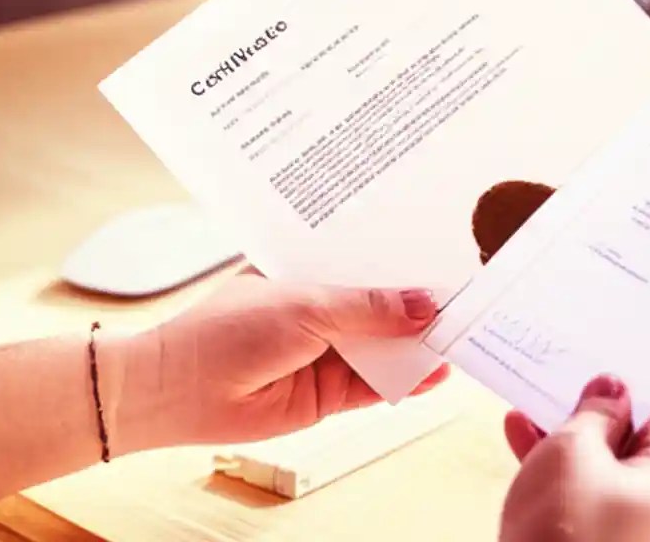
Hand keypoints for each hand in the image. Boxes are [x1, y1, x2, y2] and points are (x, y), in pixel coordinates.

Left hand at [98, 267, 447, 454]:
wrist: (180, 392)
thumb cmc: (227, 332)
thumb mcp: (306, 305)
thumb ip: (369, 308)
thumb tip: (426, 304)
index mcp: (312, 271)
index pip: (372, 262)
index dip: (408, 262)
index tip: (449, 258)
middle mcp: (324, 310)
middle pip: (386, 306)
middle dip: (423, 304)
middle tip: (469, 296)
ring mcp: (330, 351)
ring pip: (388, 346)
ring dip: (421, 344)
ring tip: (463, 333)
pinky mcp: (332, 392)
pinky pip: (379, 385)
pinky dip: (407, 380)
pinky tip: (435, 371)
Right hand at [498, 376, 649, 541]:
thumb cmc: (560, 535)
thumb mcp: (574, 452)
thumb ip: (593, 413)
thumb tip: (610, 390)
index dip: (632, 384)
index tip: (602, 358)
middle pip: (630, 439)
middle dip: (592, 408)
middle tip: (563, 373)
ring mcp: (622, 527)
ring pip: (597, 464)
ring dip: (564, 432)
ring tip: (530, 401)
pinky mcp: (589, 540)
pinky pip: (576, 490)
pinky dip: (551, 463)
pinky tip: (519, 434)